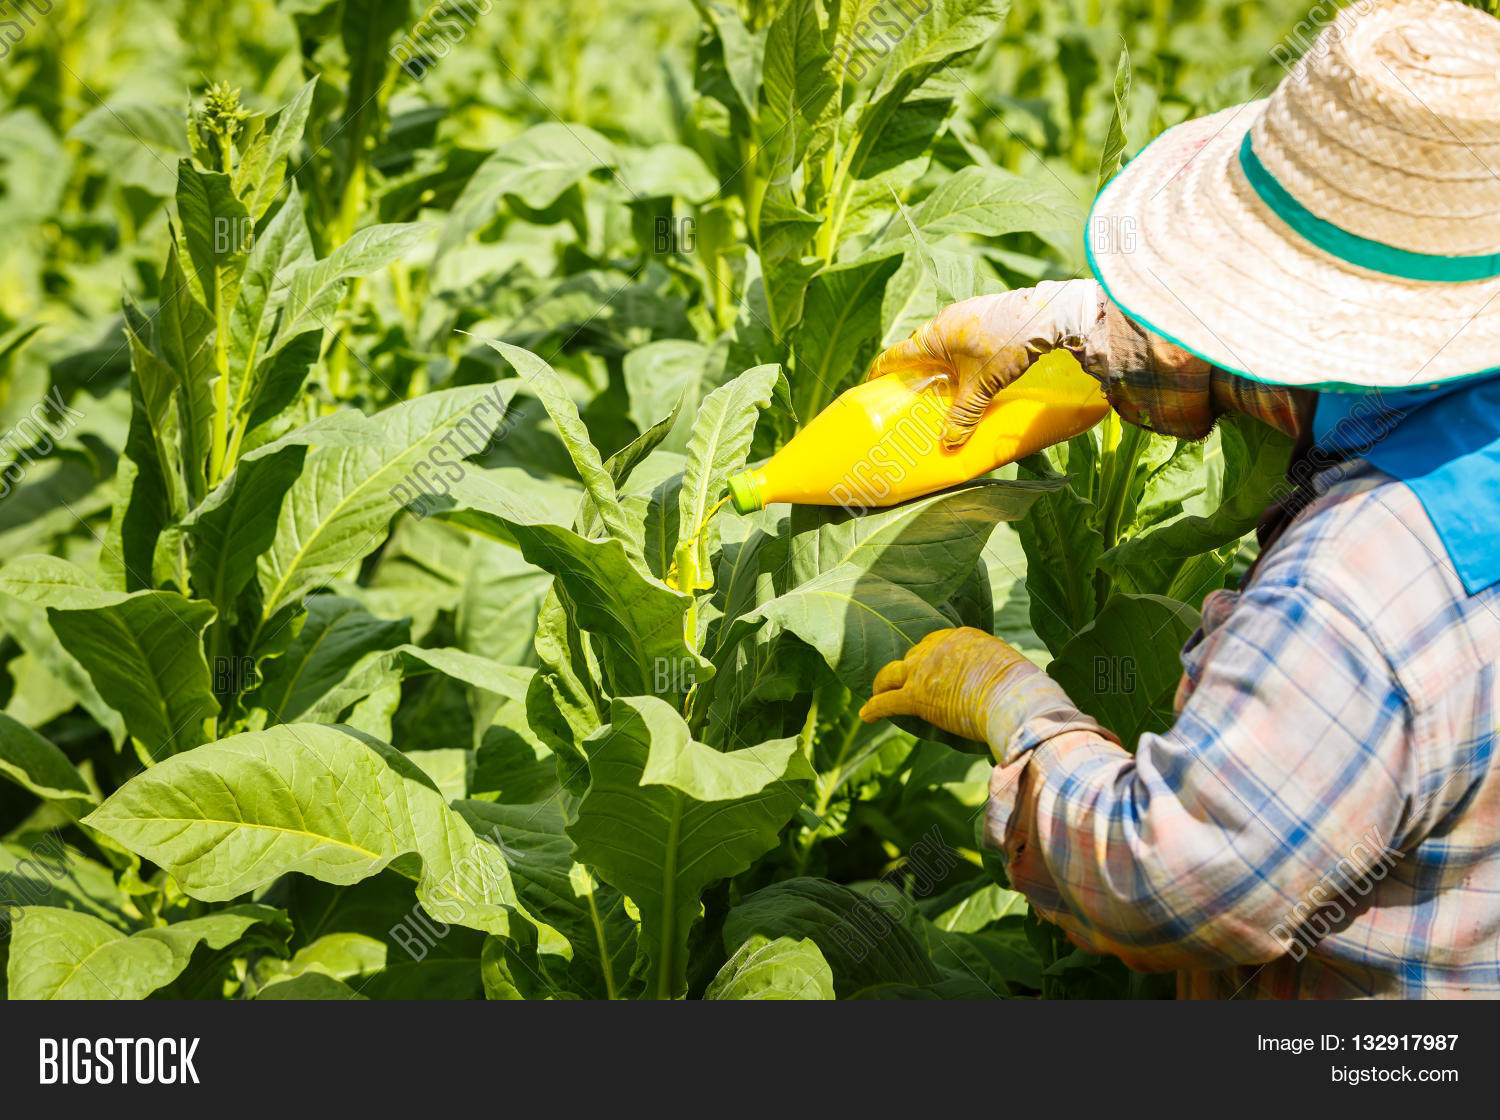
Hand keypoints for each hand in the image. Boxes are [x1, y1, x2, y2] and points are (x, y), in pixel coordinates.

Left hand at [858, 627, 1078, 754]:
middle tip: (906, 684)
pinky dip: (873, 708)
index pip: (937, 644)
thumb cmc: (1025, 693)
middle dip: (909, 670)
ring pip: (892, 673)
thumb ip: (1003, 675)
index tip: (929, 669)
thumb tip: (1024, 692)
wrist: (1017, 700)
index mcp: (964, 637)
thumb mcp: (1013, 671)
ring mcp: (925, 670)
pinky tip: (865, 715)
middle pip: (914, 656)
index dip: (930, 658)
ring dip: (883, 683)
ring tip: (878, 693)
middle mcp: (939, 647)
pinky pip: (887, 700)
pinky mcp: (917, 695)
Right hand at [865, 280, 1102, 447]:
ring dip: (939, 365)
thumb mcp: (981, 386)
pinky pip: (961, 339)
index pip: (895, 355)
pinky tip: (972, 371)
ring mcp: (965, 314)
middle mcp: (943, 321)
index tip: (871, 386)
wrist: (1046, 314)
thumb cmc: (1006, 346)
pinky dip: (959, 357)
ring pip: (942, 345)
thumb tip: (948, 443)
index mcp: (932, 336)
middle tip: (911, 395)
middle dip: (912, 373)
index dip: (881, 372)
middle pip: (918, 351)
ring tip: (943, 387)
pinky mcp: (984, 314)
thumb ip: (963, 414)